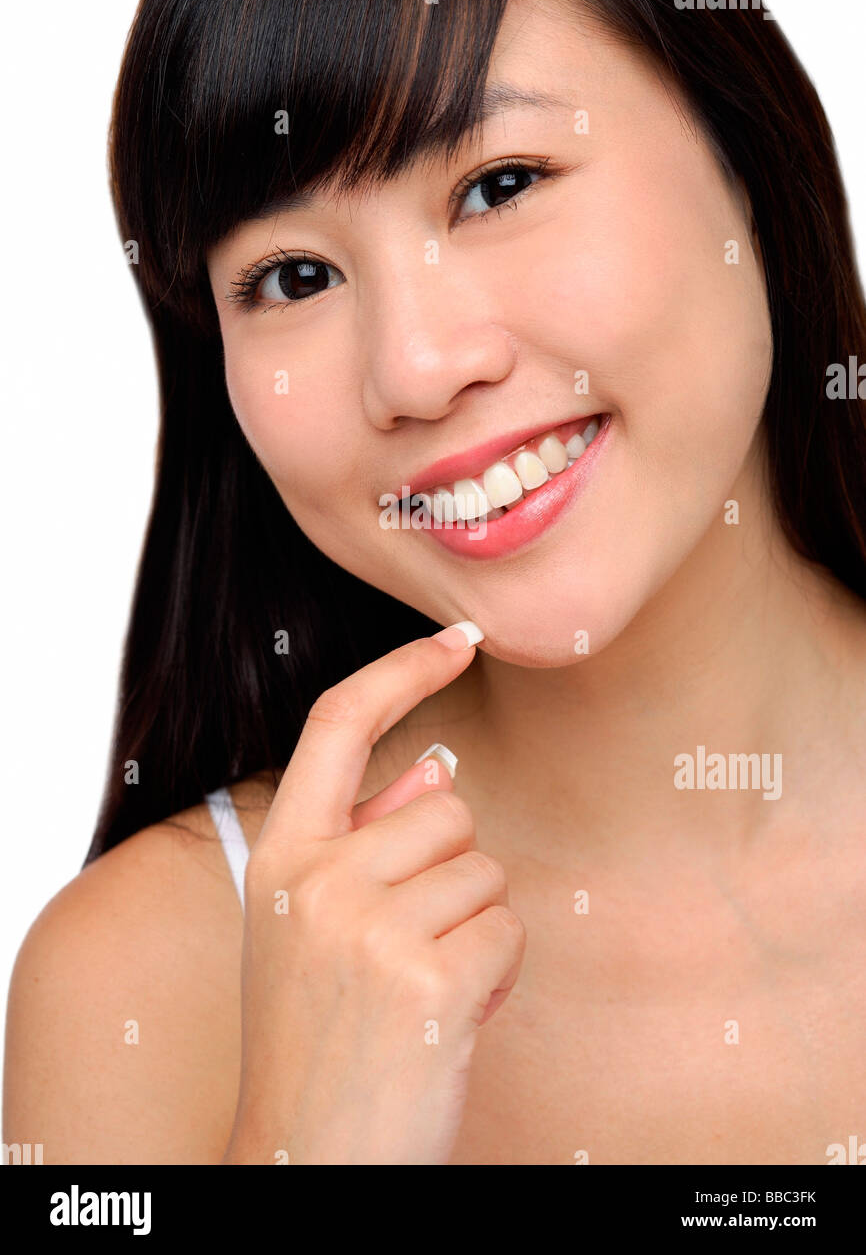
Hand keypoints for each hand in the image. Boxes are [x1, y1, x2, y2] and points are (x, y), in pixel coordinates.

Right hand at [222, 623, 525, 1165]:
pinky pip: (507, 930)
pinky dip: (497, 975)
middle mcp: (316, 880)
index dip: (401, 671)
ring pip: (486, 870)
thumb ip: (363, 844)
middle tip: (409, 953)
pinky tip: (450, 1019)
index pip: (337, 724)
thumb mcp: (310, 931)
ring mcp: (368, 926)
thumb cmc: (315, 1039)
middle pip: (447, 807)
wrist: (304, 1160)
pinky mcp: (426, 977)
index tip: (455, 639)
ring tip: (422, 990)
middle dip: (452, 874)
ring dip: (476, 929)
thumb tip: (433, 767)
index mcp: (279, 859)